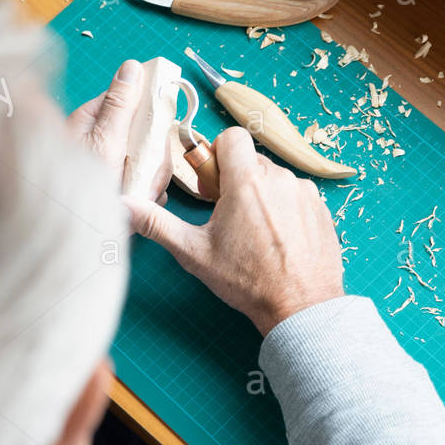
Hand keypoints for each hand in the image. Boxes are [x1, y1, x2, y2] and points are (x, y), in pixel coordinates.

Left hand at [66, 59, 169, 202]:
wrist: (74, 231)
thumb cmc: (77, 188)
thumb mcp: (103, 141)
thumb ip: (120, 105)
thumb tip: (131, 67)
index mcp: (91, 121)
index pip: (129, 101)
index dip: (149, 112)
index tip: (160, 127)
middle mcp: (101, 140)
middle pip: (143, 132)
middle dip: (153, 154)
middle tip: (147, 174)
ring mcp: (111, 165)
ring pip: (148, 160)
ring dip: (152, 177)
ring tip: (141, 194)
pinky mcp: (120, 189)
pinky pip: (146, 184)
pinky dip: (149, 193)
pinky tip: (144, 202)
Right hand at [123, 128, 343, 334]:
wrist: (300, 307)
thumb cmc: (247, 281)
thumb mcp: (194, 253)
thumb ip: (156, 224)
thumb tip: (122, 206)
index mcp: (246, 181)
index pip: (231, 137)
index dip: (218, 156)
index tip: (213, 187)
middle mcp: (279, 179)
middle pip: (251, 161)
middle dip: (237, 181)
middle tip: (229, 218)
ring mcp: (305, 192)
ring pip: (275, 179)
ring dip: (262, 197)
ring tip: (255, 234)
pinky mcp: (321, 208)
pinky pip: (297, 196)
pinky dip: (285, 210)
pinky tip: (278, 240)